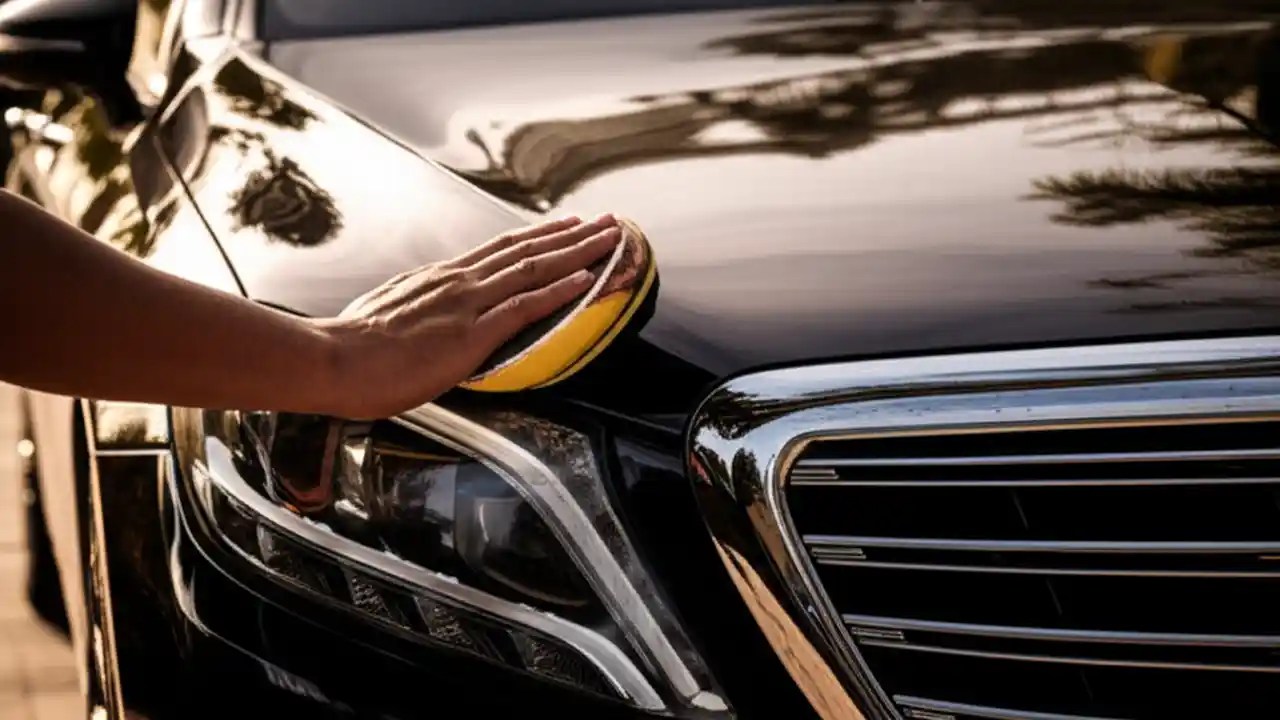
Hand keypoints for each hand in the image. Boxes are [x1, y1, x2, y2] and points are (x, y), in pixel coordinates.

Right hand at [313, 214, 620, 418]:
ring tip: (611, 238)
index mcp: (439, 279)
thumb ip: (415, 313)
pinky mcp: (471, 334)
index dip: (538, 238)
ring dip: (579, 252)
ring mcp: (467, 304)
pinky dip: (560, 290)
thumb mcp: (387, 318)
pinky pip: (525, 305)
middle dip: (573, 235)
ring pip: (535, 268)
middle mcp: (458, 282)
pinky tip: (586, 278)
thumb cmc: (349, 350)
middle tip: (608, 221)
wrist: (331, 359)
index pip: (500, 251)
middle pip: (527, 250)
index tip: (566, 226)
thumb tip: (424, 319)